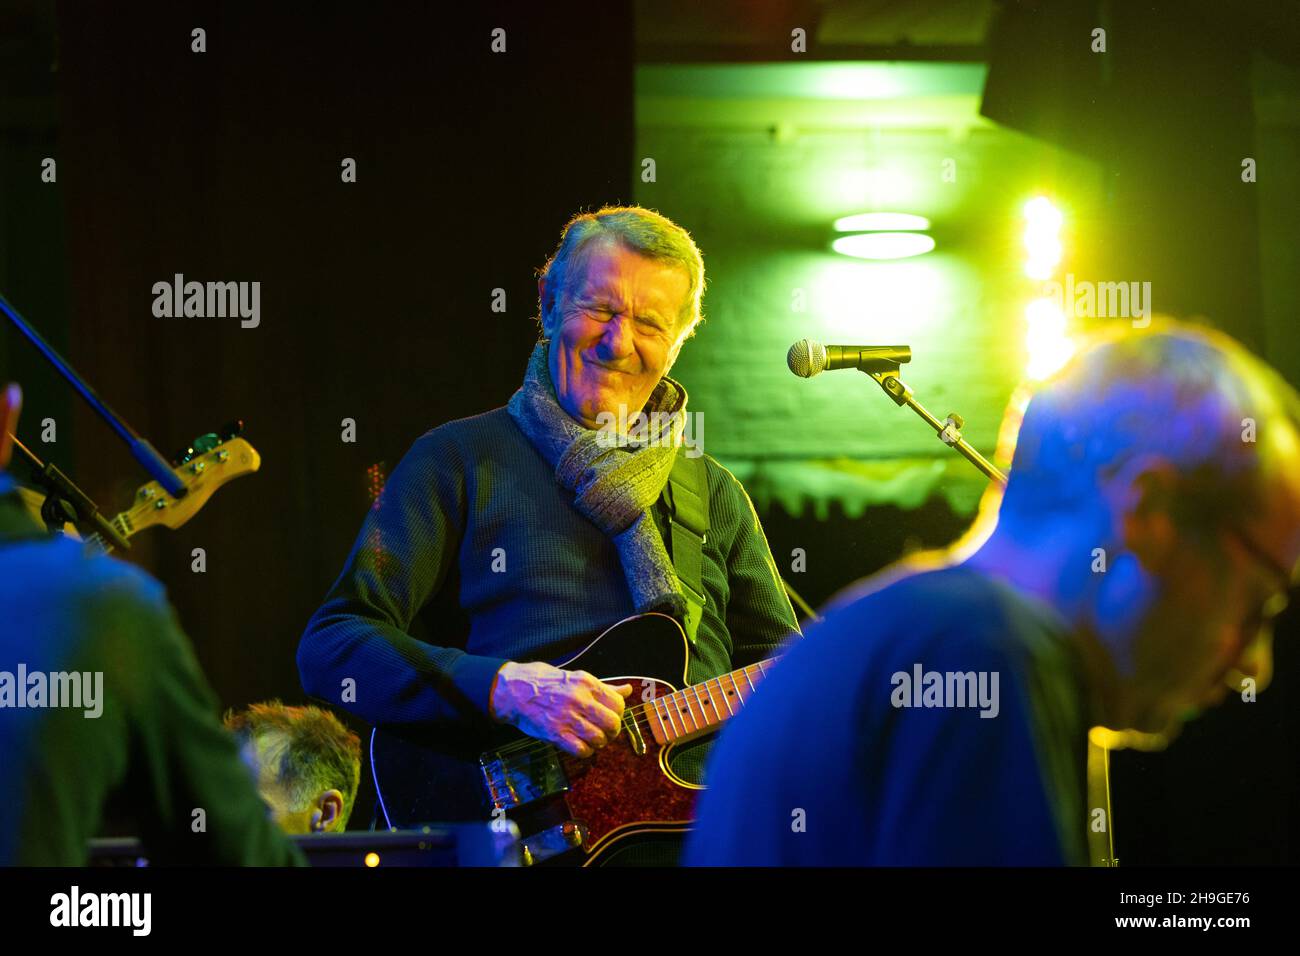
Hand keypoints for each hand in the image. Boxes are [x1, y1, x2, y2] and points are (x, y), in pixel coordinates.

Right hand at [489, 661, 632, 757]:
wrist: (514, 690)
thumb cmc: (546, 682)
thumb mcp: (576, 677)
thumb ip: (604, 687)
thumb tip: (627, 690)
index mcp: (587, 683)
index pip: (618, 704)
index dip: (618, 714)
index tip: (611, 716)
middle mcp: (579, 699)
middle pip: (612, 723)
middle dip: (612, 731)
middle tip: (605, 731)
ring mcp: (567, 717)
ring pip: (599, 739)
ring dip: (599, 742)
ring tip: (592, 739)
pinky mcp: (555, 734)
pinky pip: (581, 750)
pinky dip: (585, 751)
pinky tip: (580, 745)